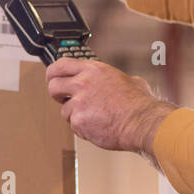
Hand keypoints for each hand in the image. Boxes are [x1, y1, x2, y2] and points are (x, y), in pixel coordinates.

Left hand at [45, 58, 174, 156]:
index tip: (52, 77)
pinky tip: (98, 126)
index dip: (53, 72)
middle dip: (57, 94)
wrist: (142, 123)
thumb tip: (120, 80)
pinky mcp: (78, 121)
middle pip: (53, 86)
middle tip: (65, 99)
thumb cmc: (139, 104)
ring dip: (75, 115)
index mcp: (93, 70)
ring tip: (95, 117)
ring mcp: (79, 103)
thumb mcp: (129, 80)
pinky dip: (83, 128)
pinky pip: (74, 125)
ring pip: (64, 110)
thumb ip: (114, 78)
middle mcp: (83, 84)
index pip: (61, 65)